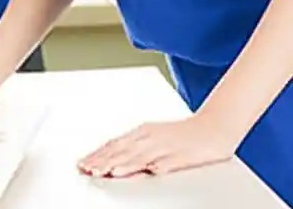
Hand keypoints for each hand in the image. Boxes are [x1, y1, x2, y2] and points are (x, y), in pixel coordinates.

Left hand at [77, 114, 239, 178]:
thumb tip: (109, 157)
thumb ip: (132, 149)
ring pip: (144, 156)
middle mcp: (151, 138)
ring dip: (126, 164)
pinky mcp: (186, 154)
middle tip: (89, 170)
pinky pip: (172, 161)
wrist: (215, 126)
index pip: (114, 145)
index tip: (82, 164)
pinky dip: (162, 165)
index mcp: (142, 133)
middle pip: (124, 151)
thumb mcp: (152, 138)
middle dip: (105, 161)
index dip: (97, 155)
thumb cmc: (182, 134)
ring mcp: (168, 146)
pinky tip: (153, 171)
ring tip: (112, 172)